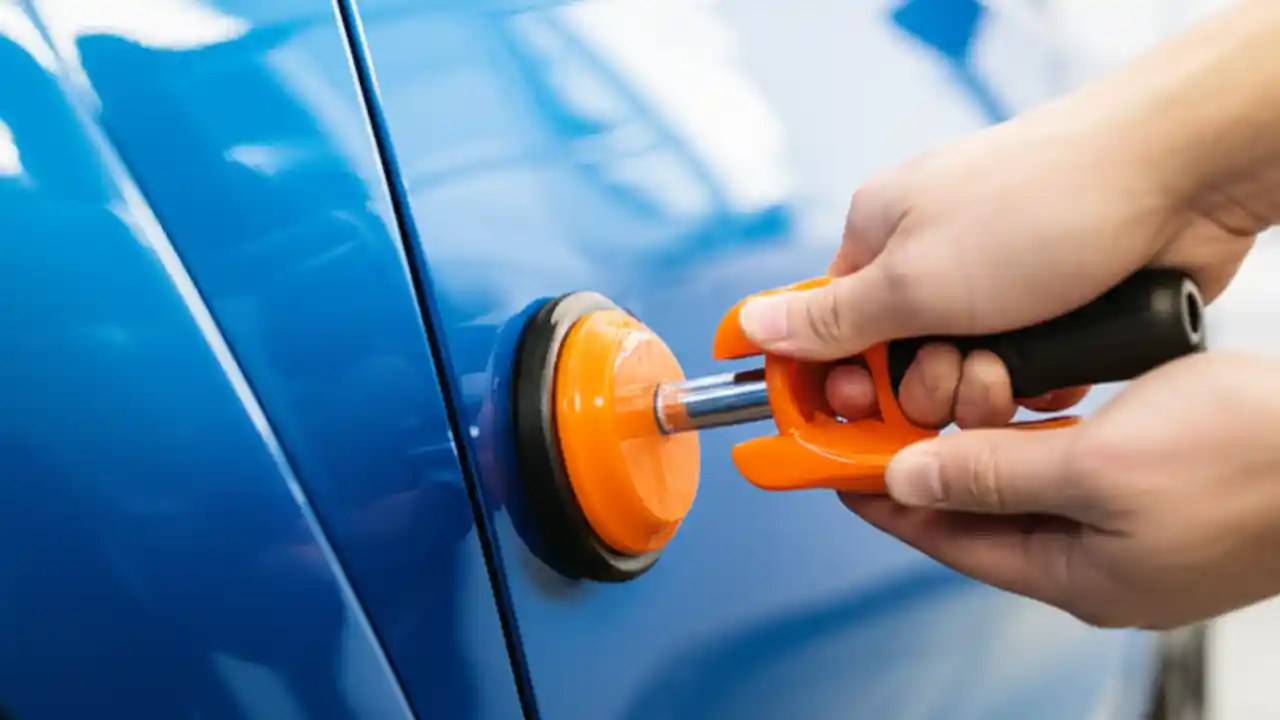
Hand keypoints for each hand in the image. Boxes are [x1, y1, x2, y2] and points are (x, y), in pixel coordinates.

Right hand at [740, 93, 1256, 425]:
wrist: (1175, 181)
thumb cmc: (1038, 206)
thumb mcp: (914, 279)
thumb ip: (831, 320)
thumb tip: (752, 325)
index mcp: (880, 236)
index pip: (822, 327)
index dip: (828, 383)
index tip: (836, 425)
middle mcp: (932, 260)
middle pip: (892, 367)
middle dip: (921, 392)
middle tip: (954, 374)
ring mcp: (994, 286)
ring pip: (959, 381)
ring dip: (981, 394)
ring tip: (1011, 365)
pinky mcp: (1049, 312)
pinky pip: (1018, 379)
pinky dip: (1032, 387)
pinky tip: (1051, 367)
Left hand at [839, 352, 1279, 628]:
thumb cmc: (1251, 464)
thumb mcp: (1099, 466)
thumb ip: (996, 475)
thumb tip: (911, 478)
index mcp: (1075, 575)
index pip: (946, 539)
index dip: (885, 498)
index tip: (834, 462)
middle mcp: (1095, 561)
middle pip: (980, 513)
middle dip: (932, 459)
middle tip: (892, 410)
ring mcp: (1129, 529)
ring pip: (1022, 485)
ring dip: (981, 439)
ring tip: (949, 392)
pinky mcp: (1155, 492)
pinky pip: (1067, 465)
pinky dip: (1033, 431)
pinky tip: (1020, 394)